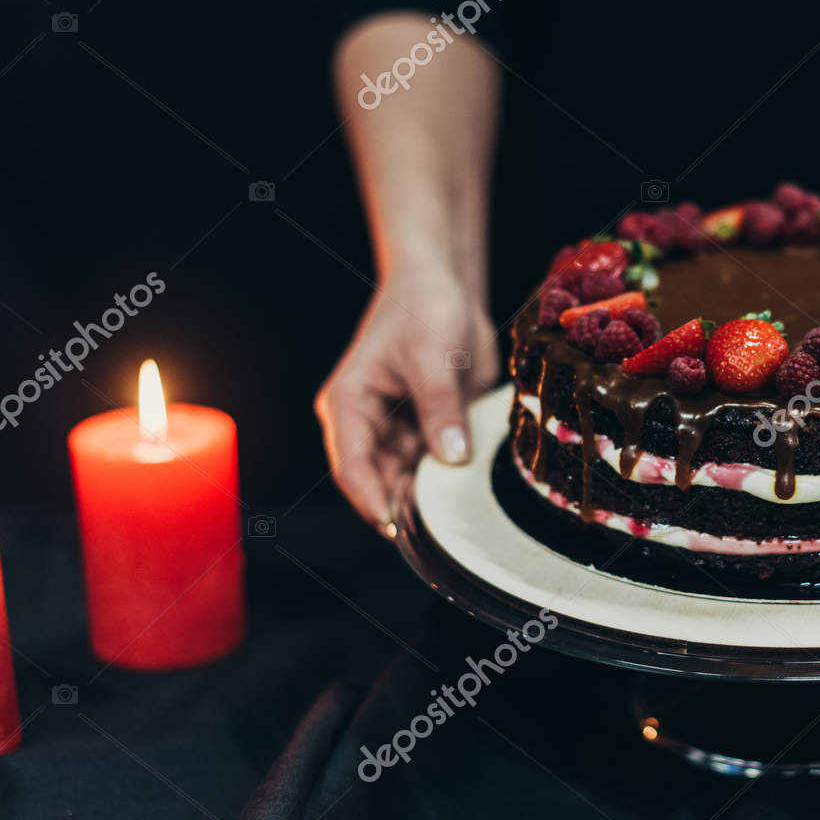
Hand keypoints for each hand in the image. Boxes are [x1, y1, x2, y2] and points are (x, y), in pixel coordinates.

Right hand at [315, 260, 499, 528]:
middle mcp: (367, 424)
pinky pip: (434, 467)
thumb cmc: (425, 307)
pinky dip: (448, 482)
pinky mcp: (426, 430)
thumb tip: (452, 458)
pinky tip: (469, 497)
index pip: (352, 465)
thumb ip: (441, 409)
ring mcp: (397, 430)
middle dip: (405, 508)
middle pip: (379, 481)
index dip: (372, 500)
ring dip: (429, 499)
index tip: (397, 527)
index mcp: (349, 405)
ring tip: (459, 521)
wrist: (445, 285)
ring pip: (407, 480)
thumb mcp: (433, 356)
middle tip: (440, 534)